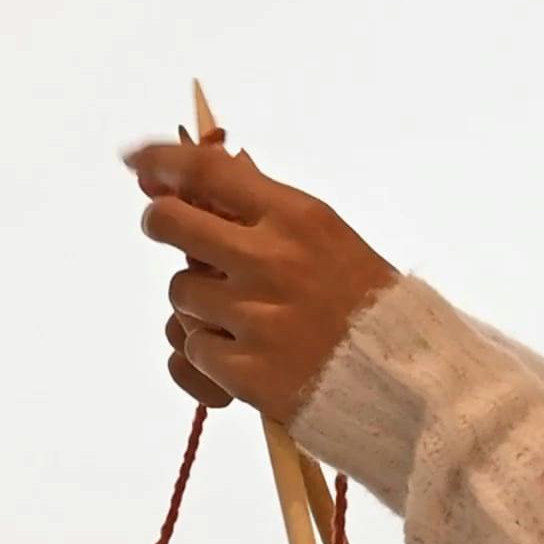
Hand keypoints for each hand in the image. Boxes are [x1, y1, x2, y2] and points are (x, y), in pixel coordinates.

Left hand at [125, 131, 396, 426]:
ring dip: (197, 304)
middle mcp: (271, 260)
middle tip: (165, 229)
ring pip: (179, 293)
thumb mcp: (326, 239)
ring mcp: (256, 317)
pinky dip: (207, 356)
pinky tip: (240, 359)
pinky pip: (191, 350)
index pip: (208, 172)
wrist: (408, 382)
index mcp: (297, 218)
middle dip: (159, 222)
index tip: (136, 161)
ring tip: (240, 319)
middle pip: (169, 223)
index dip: (161, 161)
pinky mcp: (246, 372)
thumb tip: (187, 186)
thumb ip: (262, 215)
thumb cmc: (366, 305)